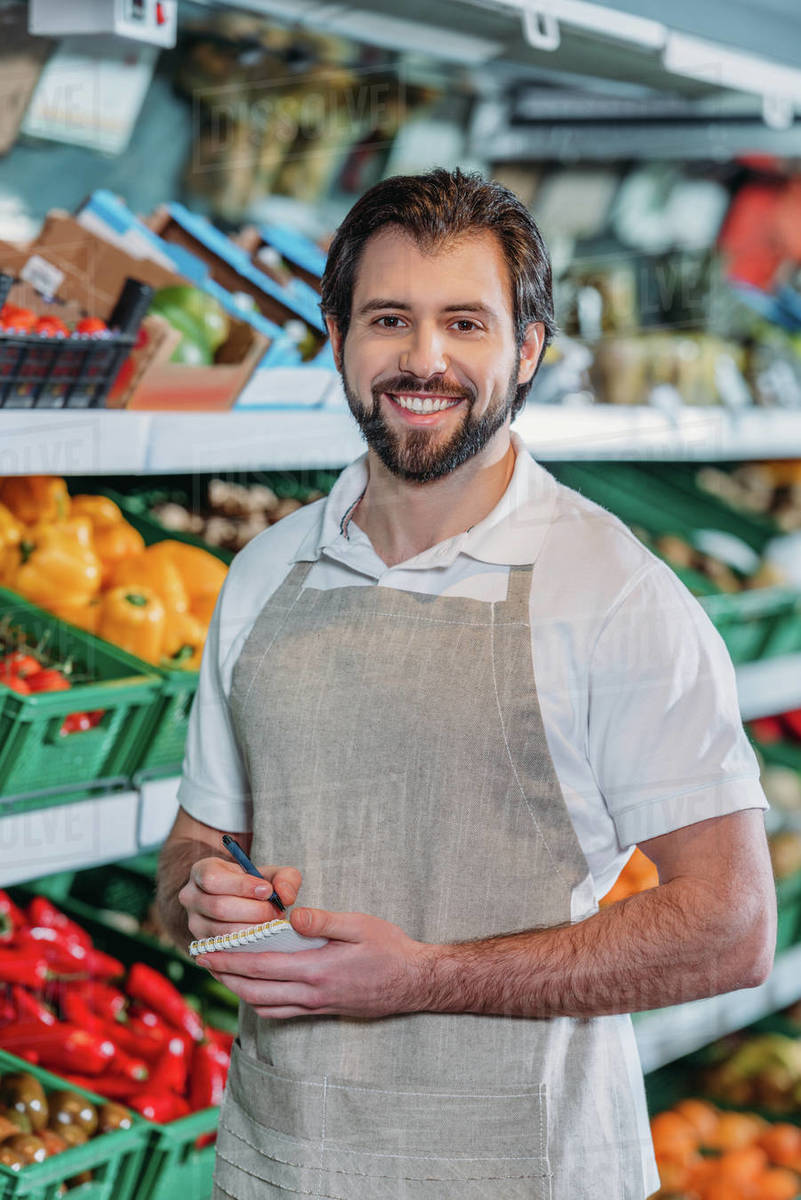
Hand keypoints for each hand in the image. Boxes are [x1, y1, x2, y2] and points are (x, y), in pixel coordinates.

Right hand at [178, 858, 301, 942]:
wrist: (239, 903)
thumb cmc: (256, 886)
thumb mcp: (270, 874)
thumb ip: (285, 878)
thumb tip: (285, 896)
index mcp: (202, 872)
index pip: (213, 879)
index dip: (242, 885)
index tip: (267, 890)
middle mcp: (191, 899)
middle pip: (218, 908)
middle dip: (253, 911)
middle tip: (277, 912)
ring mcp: (194, 925)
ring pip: (221, 933)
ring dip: (252, 931)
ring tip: (272, 926)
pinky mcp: (204, 948)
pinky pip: (224, 953)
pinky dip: (248, 949)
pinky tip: (265, 942)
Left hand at [195, 907, 432, 1019]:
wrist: (414, 982)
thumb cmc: (389, 948)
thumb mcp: (360, 925)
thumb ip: (324, 921)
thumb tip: (292, 914)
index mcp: (317, 970)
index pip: (261, 967)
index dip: (230, 960)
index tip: (207, 951)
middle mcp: (312, 994)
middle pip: (255, 991)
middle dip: (226, 976)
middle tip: (203, 962)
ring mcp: (317, 1006)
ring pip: (265, 1006)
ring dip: (239, 991)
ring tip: (223, 974)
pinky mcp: (323, 1010)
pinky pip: (282, 1012)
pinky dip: (261, 1002)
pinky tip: (255, 989)